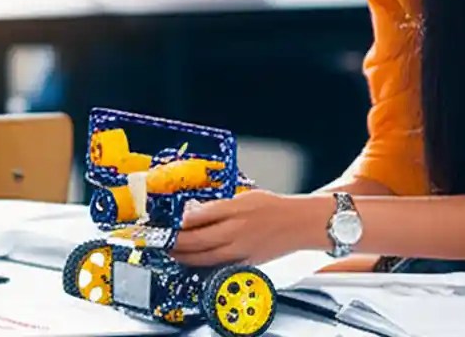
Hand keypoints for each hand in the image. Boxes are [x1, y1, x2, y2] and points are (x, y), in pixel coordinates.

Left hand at [171, 190, 330, 266]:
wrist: (299, 223)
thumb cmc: (274, 207)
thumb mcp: (245, 196)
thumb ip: (219, 205)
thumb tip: (194, 212)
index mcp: (235, 210)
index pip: (198, 217)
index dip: (179, 222)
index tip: (169, 223)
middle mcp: (236, 230)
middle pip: (197, 240)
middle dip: (176, 243)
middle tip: (165, 242)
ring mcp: (241, 249)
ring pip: (205, 257)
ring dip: (185, 257)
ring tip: (174, 254)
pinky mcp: (246, 262)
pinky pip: (220, 266)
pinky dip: (205, 265)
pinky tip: (196, 263)